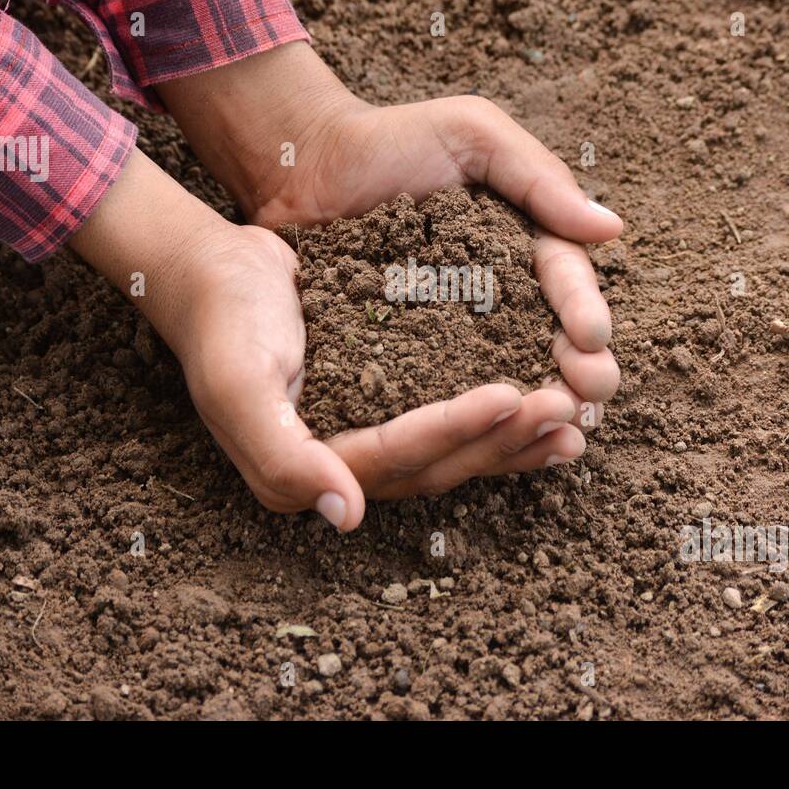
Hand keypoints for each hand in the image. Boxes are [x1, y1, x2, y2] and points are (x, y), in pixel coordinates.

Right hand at [69, 148, 586, 529]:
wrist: (217, 272)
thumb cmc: (223, 320)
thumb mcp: (239, 385)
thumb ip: (282, 455)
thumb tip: (348, 516)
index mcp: (306, 471)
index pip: (396, 456)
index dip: (454, 430)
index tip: (511, 395)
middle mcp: (343, 467)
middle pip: (436, 465)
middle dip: (502, 440)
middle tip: (563, 406)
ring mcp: (368, 435)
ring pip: (452, 450)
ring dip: (513, 438)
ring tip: (571, 415)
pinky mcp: (386, 402)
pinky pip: (449, 418)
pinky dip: (496, 415)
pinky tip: (540, 396)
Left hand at [158, 42, 622, 417]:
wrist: (303, 164)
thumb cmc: (390, 139)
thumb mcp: (471, 135)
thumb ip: (536, 176)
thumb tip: (611, 229)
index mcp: (522, 243)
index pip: (564, 281)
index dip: (582, 310)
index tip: (590, 338)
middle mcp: (496, 293)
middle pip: (549, 338)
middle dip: (578, 368)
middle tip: (588, 394)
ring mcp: (450, 328)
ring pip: (504, 372)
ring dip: (536, 403)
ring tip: (559, 427)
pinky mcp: (402, 354)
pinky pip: (438, 387)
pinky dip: (465, 417)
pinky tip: (487, 442)